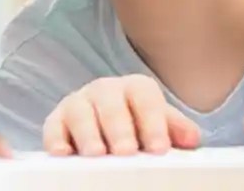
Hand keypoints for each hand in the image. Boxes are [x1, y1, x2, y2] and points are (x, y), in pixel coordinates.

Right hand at [42, 75, 199, 155]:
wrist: (106, 124)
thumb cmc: (137, 127)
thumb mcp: (159, 125)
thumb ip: (175, 130)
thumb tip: (191, 139)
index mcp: (134, 89)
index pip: (144, 97)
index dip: (152, 122)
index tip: (159, 148)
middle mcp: (104, 91)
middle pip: (110, 103)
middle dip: (119, 127)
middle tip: (126, 151)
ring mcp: (77, 103)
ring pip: (79, 111)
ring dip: (88, 133)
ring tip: (96, 154)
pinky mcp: (56, 120)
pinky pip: (53, 126)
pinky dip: (56, 139)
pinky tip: (62, 153)